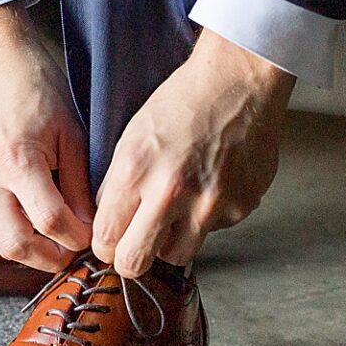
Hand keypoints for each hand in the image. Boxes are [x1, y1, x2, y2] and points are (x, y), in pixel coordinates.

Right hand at [0, 5, 93, 271]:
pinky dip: (17, 231)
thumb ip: (80, 184)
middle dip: (50, 259)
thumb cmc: (39, 88)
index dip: (76, 238)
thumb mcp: (72, 133)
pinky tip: (39, 224)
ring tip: (60, 244)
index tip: (94, 238)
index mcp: (17, 161)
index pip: (49, 222)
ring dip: (32, 251)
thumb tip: (90, 226)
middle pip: (16, 245)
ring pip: (0, 240)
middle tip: (76, 255)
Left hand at [91, 28, 294, 277]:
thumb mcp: (132, 137)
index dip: (104, 247)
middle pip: (136, 263)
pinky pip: (214, 230)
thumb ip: (119, 185)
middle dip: (130, 260)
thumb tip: (109, 224)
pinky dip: (208, 216)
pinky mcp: (240, 207)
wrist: (239, 82)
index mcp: (135, 172)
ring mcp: (210, 205)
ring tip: (177, 212)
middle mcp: (171, 193)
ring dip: (171, 242)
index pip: (105, 239)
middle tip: (134, 248)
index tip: (110, 244)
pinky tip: (211, 184)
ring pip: (177, 255)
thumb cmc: (183, 102)